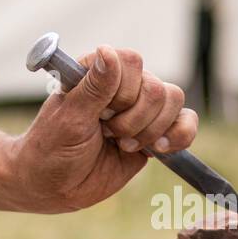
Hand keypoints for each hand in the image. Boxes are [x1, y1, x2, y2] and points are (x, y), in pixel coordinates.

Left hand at [6, 46, 197, 211]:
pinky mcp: (155, 133)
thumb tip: (108, 51)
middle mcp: (123, 86)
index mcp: (97, 71)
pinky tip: (157, 149)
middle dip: (134, 119)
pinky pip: (186, 123)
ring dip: (150, 130)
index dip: (123, 92)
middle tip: (108, 135)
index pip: (131, 62)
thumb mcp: (70, 118)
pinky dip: (180, 136)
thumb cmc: (51, 149)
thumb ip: (94, 86)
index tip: (100, 115)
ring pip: (174, 101)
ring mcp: (141, 109)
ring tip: (123, 145)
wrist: (54, 187)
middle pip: (157, 87)